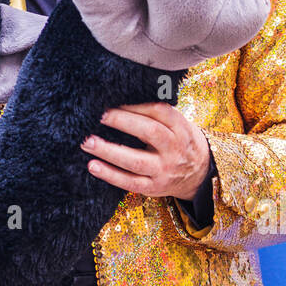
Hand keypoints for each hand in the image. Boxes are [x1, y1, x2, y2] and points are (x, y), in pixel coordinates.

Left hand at [80, 102, 210, 200]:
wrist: (198, 175)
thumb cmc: (179, 141)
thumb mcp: (178, 124)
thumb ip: (156, 114)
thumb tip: (119, 98)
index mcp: (180, 128)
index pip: (160, 111)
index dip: (136, 105)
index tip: (113, 100)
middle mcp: (174, 149)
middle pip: (149, 132)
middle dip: (122, 121)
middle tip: (99, 115)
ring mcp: (164, 170)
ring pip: (135, 161)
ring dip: (108, 151)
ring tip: (87, 142)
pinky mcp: (153, 187)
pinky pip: (130, 182)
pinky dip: (110, 175)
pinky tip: (93, 166)